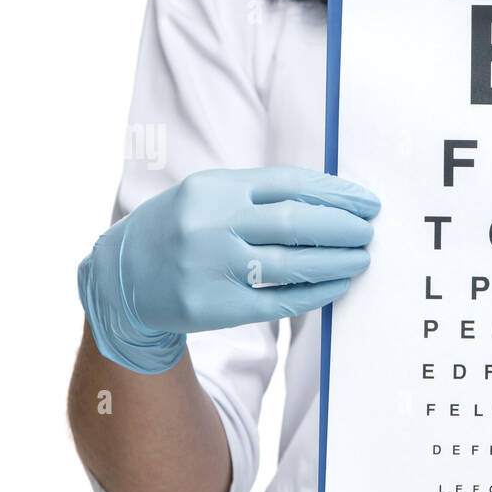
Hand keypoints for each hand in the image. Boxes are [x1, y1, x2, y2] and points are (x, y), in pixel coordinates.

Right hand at [78, 166, 379, 373]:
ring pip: (291, 263)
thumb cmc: (182, 230)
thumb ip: (260, 195)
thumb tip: (332, 201)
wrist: (122, 278)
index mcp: (215, 188)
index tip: (367, 203)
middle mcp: (212, 224)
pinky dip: (314, 293)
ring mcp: (213, 267)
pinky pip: (279, 300)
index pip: (289, 184)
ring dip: (335, 261)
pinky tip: (336, 285)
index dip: (335, 193)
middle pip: (295, 222)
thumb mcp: (209, 196)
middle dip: (341, 227)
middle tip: (369, 232)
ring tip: (361, 258)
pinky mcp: (215, 306)